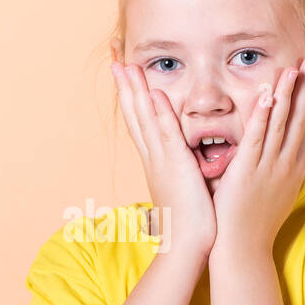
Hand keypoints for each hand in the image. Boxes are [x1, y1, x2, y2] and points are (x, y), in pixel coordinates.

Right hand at [111, 62, 215, 261]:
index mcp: (156, 162)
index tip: (125, 73)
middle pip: (135, 114)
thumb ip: (182, 169)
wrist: (185, 246)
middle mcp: (153, 158)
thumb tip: (184, 162)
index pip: (140, 121)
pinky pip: (167, 135)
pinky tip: (155, 94)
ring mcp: (162, 161)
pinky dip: (160, 114)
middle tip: (115, 58)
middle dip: (125, 86)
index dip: (132, 96)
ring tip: (126, 65)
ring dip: (135, 92)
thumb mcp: (183, 188)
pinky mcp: (176, 168)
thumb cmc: (189, 222)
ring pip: (145, 120)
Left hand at [209, 56, 304, 259]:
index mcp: (294, 169)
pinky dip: (263, 115)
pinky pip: (257, 137)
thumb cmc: (254, 224)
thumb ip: (276, 172)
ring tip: (294, 66)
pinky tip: (268, 95)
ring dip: (288, 93)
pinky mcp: (248, 170)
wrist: (244, 249)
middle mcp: (286, 164)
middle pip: (299, 119)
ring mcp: (269, 167)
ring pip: (281, 123)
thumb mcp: (274, 193)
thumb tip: (278, 159)